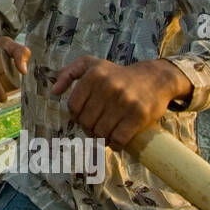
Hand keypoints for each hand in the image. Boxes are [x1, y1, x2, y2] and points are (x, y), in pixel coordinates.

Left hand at [50, 56, 177, 149]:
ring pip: (101, 132)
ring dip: (101, 139)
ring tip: (106, 135)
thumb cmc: (118, 75)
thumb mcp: (92, 64)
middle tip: (95, 128)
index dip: (76, 116)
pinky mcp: (139, 115)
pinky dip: (115, 145)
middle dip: (88, 129)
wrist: (156, 78)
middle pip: (86, 122)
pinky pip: (119, 139)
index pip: (73, 106)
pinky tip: (116, 142)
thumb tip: (54, 91)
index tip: (84, 117)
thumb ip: (69, 73)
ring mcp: (124, 101)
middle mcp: (108, 86)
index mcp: (94, 75)